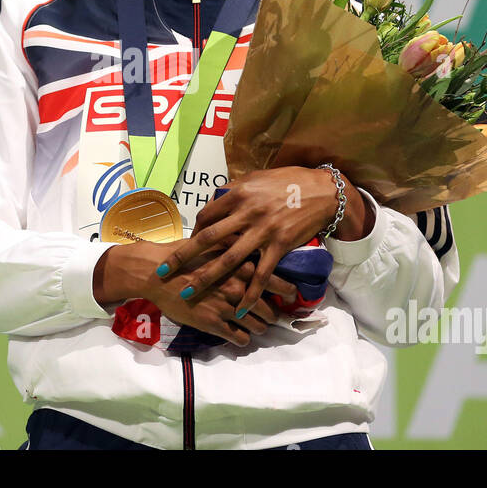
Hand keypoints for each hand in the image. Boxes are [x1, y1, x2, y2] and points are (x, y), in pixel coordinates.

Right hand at [95, 239, 298, 346]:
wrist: (157, 273)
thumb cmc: (184, 255)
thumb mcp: (214, 240)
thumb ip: (236, 242)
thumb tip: (253, 239)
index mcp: (240, 264)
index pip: (274, 280)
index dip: (287, 290)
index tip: (291, 295)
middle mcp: (238, 286)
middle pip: (270, 308)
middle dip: (275, 314)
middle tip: (277, 316)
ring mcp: (226, 306)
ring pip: (257, 325)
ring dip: (261, 328)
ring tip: (260, 327)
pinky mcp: (213, 323)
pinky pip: (239, 337)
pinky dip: (243, 339)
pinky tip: (241, 336)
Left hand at [153, 166, 366, 317]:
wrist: (323, 191)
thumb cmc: (288, 181)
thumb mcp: (257, 178)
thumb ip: (235, 190)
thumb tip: (217, 197)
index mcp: (238, 194)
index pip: (206, 217)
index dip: (194, 232)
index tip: (187, 244)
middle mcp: (246, 213)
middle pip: (207, 239)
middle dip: (183, 257)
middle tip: (163, 271)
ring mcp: (262, 231)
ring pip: (228, 260)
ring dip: (205, 279)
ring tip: (187, 293)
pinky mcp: (279, 246)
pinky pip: (261, 275)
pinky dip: (250, 294)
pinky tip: (240, 309)